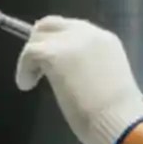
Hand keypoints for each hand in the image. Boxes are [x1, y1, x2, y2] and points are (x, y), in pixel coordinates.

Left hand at [14, 16, 142, 143]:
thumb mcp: (108, 79)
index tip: (52, 62)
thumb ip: (90, 67)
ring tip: (32, 79)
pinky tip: (26, 85)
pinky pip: (28, 53)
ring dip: (31, 56)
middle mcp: (90, 34)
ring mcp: (71, 41)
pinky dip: (23, 69)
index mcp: (106, 41)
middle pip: (52, 24)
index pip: (74, 29)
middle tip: (35, 64)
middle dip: (40, 41)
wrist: (119, 119)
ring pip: (38, 37)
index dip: (58, 42)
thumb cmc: (117, 112)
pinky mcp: (54, 54)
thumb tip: (70, 72)